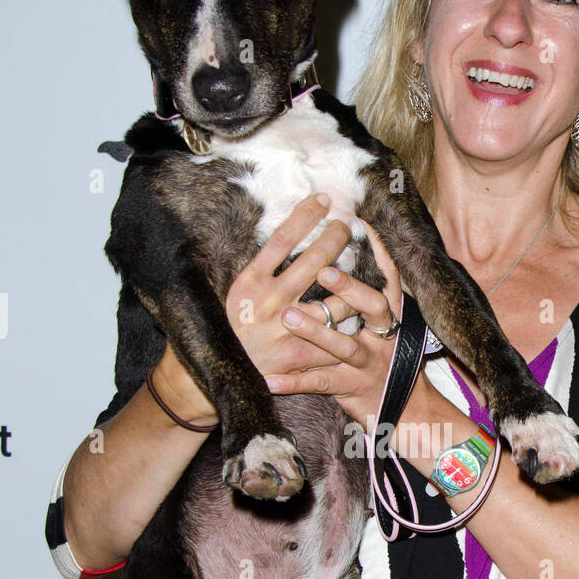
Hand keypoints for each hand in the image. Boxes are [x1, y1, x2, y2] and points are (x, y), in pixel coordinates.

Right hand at [225, 193, 358, 377]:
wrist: (217, 379)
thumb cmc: (228, 330)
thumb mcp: (235, 294)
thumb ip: (260, 271)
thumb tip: (288, 239)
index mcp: (249, 283)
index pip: (281, 240)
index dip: (306, 216)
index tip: (324, 200)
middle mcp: (268, 302)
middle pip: (314, 263)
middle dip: (336, 240)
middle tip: (346, 228)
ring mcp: (286, 330)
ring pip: (336, 302)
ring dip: (352, 287)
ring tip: (361, 275)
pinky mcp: (299, 356)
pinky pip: (335, 338)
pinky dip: (348, 328)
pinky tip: (361, 318)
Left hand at [267, 226, 405, 427]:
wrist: (404, 414)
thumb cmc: (383, 362)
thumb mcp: (384, 330)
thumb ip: (366, 301)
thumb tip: (344, 259)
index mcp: (391, 318)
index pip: (388, 281)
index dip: (380, 254)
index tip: (362, 226)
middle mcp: (384, 338)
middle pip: (373, 307)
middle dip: (349, 288)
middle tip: (323, 271)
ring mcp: (368, 365)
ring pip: (344, 345)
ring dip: (316, 331)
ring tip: (288, 316)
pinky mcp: (351, 390)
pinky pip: (319, 384)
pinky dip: (293, 382)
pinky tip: (269, 378)